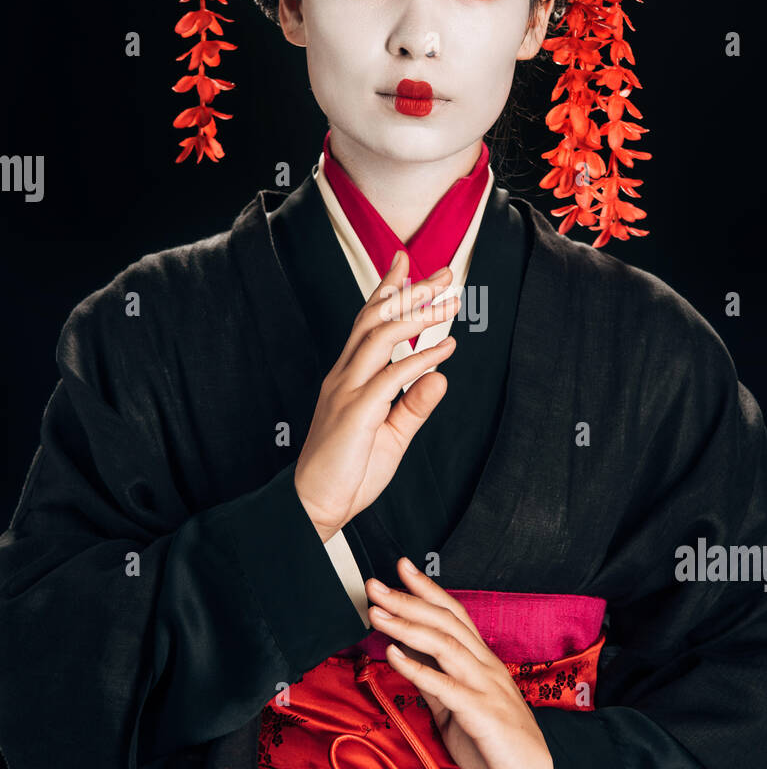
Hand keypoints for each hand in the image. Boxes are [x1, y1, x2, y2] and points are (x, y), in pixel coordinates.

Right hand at [294, 252, 459, 540]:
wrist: (315, 506)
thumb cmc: (348, 472)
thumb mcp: (391, 435)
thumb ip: (414, 406)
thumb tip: (442, 376)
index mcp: (347, 378)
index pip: (366, 323)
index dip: (386, 290)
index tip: (406, 262)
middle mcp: (343, 376)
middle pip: (374, 319)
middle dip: (408, 290)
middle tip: (443, 272)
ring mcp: (346, 391)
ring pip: (379, 337)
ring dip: (417, 313)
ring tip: (449, 299)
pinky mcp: (356, 412)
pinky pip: (392, 376)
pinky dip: (421, 358)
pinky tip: (446, 348)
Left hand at [365, 557, 555, 768]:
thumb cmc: (501, 747)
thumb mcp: (460, 712)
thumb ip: (437, 687)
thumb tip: (409, 664)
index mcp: (481, 662)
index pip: (453, 614)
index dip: (427, 589)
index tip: (401, 567)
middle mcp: (485, 666)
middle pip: (445, 621)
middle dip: (407, 599)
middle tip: (375, 584)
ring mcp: (486, 687)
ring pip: (445, 645)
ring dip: (407, 626)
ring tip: (378, 613)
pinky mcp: (483, 714)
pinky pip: (446, 686)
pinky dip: (418, 668)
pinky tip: (394, 655)